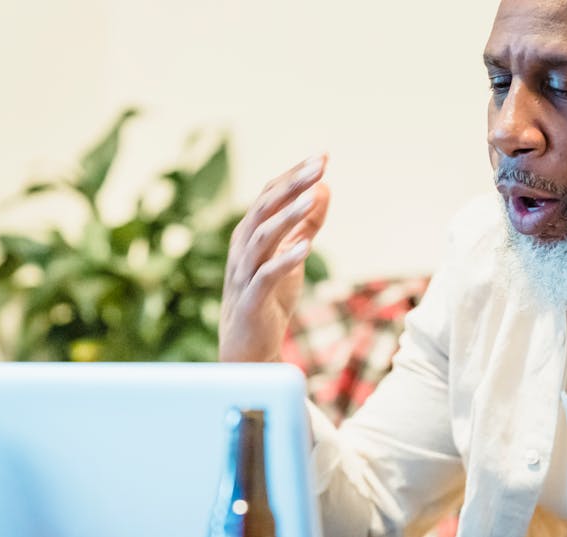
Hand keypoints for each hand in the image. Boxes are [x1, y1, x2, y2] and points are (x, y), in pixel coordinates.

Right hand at [218, 154, 328, 362]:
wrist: (248, 350)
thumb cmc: (269, 298)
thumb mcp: (292, 255)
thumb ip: (306, 224)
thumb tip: (325, 188)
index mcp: (249, 234)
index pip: (269, 195)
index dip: (293, 175)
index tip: (321, 157)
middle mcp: (242, 248)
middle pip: (264, 208)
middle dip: (292, 185)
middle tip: (319, 166)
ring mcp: (243, 273)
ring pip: (263, 237)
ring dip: (288, 215)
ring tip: (312, 197)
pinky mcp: (252, 299)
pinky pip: (266, 275)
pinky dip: (286, 260)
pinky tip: (306, 247)